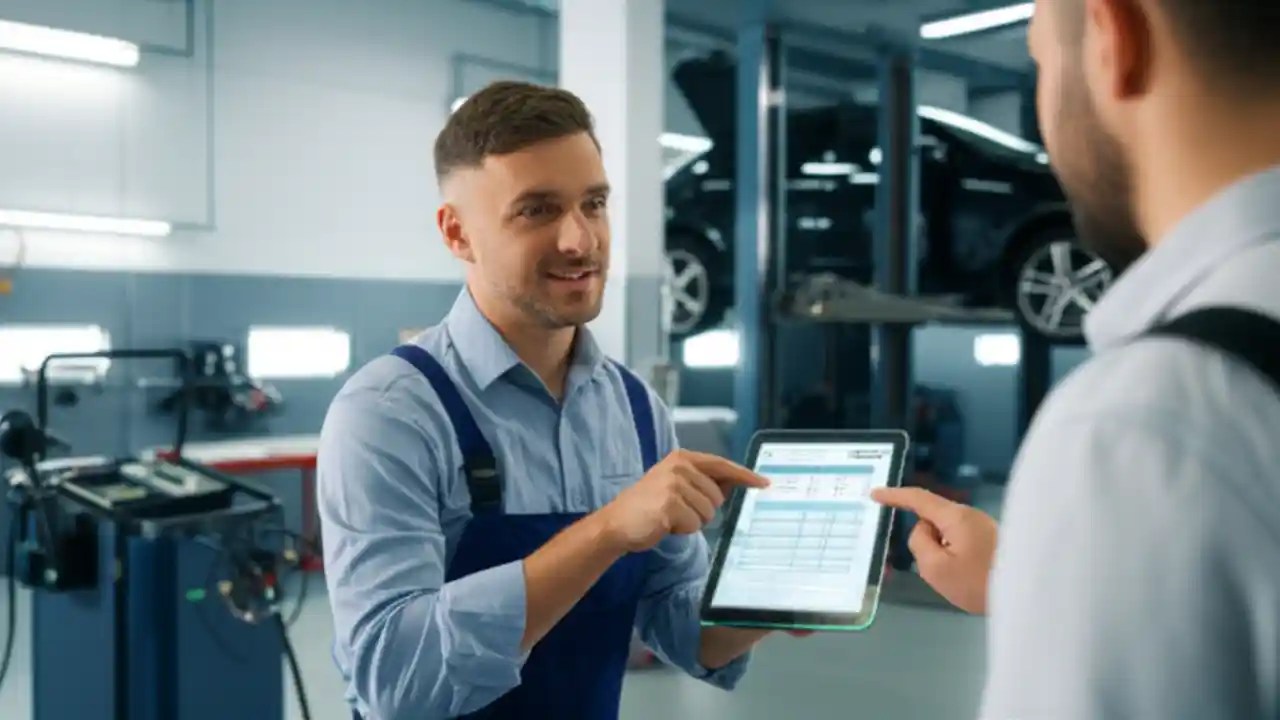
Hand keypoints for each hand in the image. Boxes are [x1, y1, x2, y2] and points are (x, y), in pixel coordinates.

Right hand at [597, 450, 768, 552]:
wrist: (617, 523)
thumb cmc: (648, 507)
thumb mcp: (677, 488)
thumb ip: (703, 482)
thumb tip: (734, 482)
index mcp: (682, 458)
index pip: (721, 465)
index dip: (744, 475)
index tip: (764, 483)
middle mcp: (679, 466)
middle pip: (718, 496)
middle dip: (703, 510)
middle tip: (678, 512)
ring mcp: (675, 483)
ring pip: (708, 512)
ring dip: (692, 521)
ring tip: (669, 517)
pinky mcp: (671, 503)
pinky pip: (694, 524)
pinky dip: (682, 530)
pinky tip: (664, 524)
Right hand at [870, 487, 997, 614]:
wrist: (1028, 593)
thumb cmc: (978, 582)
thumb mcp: (935, 569)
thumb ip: (919, 544)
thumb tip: (924, 531)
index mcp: (955, 517)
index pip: (918, 498)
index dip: (894, 496)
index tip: (875, 494)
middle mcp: (970, 514)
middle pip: (932, 520)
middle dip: (928, 543)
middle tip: (941, 572)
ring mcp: (983, 525)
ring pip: (946, 534)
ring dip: (944, 553)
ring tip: (962, 580)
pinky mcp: (992, 538)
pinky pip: (961, 541)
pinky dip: (957, 556)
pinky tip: (972, 578)